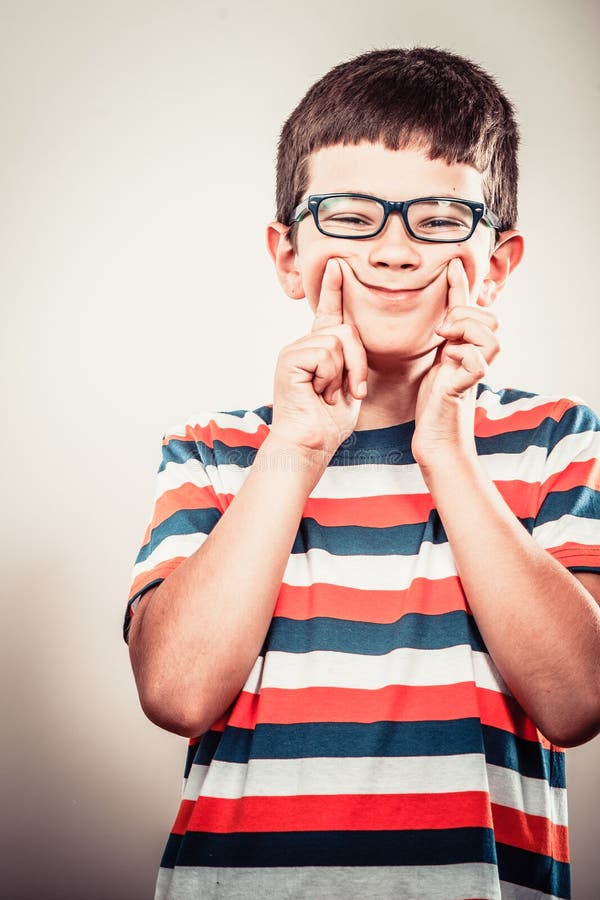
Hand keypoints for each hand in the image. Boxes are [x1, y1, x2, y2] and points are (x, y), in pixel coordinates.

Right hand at [270, 257, 368, 457]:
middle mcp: (304, 346)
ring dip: (343, 373)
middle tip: (350, 390)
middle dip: (358, 362)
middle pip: (346, 329)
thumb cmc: (328, 422)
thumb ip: (352, 358)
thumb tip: (352, 334)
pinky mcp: (289, 358)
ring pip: (338, 340)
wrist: (309, 445)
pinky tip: (317, 392)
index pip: (329, 314)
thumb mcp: (349, 384)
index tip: (338, 265)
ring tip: (328, 394)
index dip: (334, 289)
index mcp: (318, 351)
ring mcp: (294, 350)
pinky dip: (330, 376)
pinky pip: (326, 352)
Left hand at [412, 257, 499, 470]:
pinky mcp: (465, 389)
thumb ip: (443, 343)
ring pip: (491, 337)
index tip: (451, 264)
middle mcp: (476, 358)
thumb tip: (439, 320)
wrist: (435, 441)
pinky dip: (465, 357)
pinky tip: (449, 363)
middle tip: (442, 332)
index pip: (469, 311)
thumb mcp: (435, 365)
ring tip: (446, 343)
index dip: (462, 286)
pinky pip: (479, 362)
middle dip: (464, 315)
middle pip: (489, 319)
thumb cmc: (434, 407)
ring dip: (466, 332)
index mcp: (466, 349)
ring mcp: (474, 373)